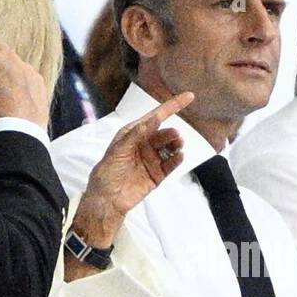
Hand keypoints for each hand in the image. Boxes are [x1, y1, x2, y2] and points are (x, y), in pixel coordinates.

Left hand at [72, 91, 194, 249]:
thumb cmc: (107, 171)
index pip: (155, 117)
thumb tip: (153, 119)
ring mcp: (152, 159)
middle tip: (175, 137)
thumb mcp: (119, 148)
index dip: (172, 106)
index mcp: (133, 134)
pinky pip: (171, 164)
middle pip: (164, 134)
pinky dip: (177, 159)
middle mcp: (144, 145)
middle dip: (171, 133)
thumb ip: (137, 133)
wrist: (107, 199)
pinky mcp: (157, 174)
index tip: (189, 97)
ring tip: (178, 145)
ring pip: (169, 148)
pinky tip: (179, 156)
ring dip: (176, 144)